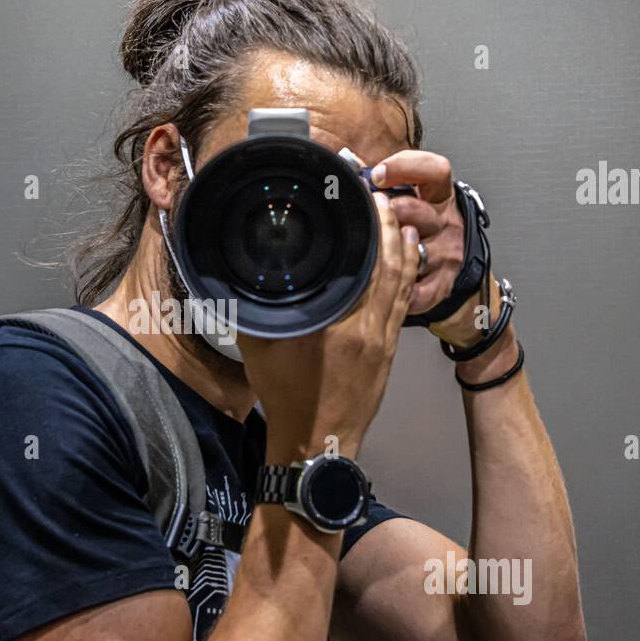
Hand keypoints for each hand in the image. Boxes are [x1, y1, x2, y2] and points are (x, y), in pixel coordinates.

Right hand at [238, 193, 420, 461]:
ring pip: (401, 281)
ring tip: (395, 218)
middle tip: (380, 197)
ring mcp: (382, 339)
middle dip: (387, 225)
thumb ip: (253, 306)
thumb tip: (234, 275)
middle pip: (389, 263)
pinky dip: (405, 274)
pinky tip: (405, 256)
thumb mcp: (259, 345)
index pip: (364, 260)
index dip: (369, 224)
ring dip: (401, 246)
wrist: (316, 443)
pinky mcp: (389, 350)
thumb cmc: (286, 398)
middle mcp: (365, 327)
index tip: (364, 196)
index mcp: (335, 322)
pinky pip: (402, 302)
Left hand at [369, 150, 494, 348]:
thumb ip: (383, 180)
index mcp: (438, 194)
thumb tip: (348, 165)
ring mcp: (448, 253)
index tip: (377, 174)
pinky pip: (417, 289)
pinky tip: (386, 281)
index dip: (404, 167)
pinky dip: (399, 288)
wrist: (451, 260)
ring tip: (376, 250)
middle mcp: (446, 221)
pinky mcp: (444, 282)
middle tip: (374, 214)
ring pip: (416, 252)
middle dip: (391, 213)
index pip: (434, 170)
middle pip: (419, 212)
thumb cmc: (420, 223)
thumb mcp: (410, 194)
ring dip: (392, 252)